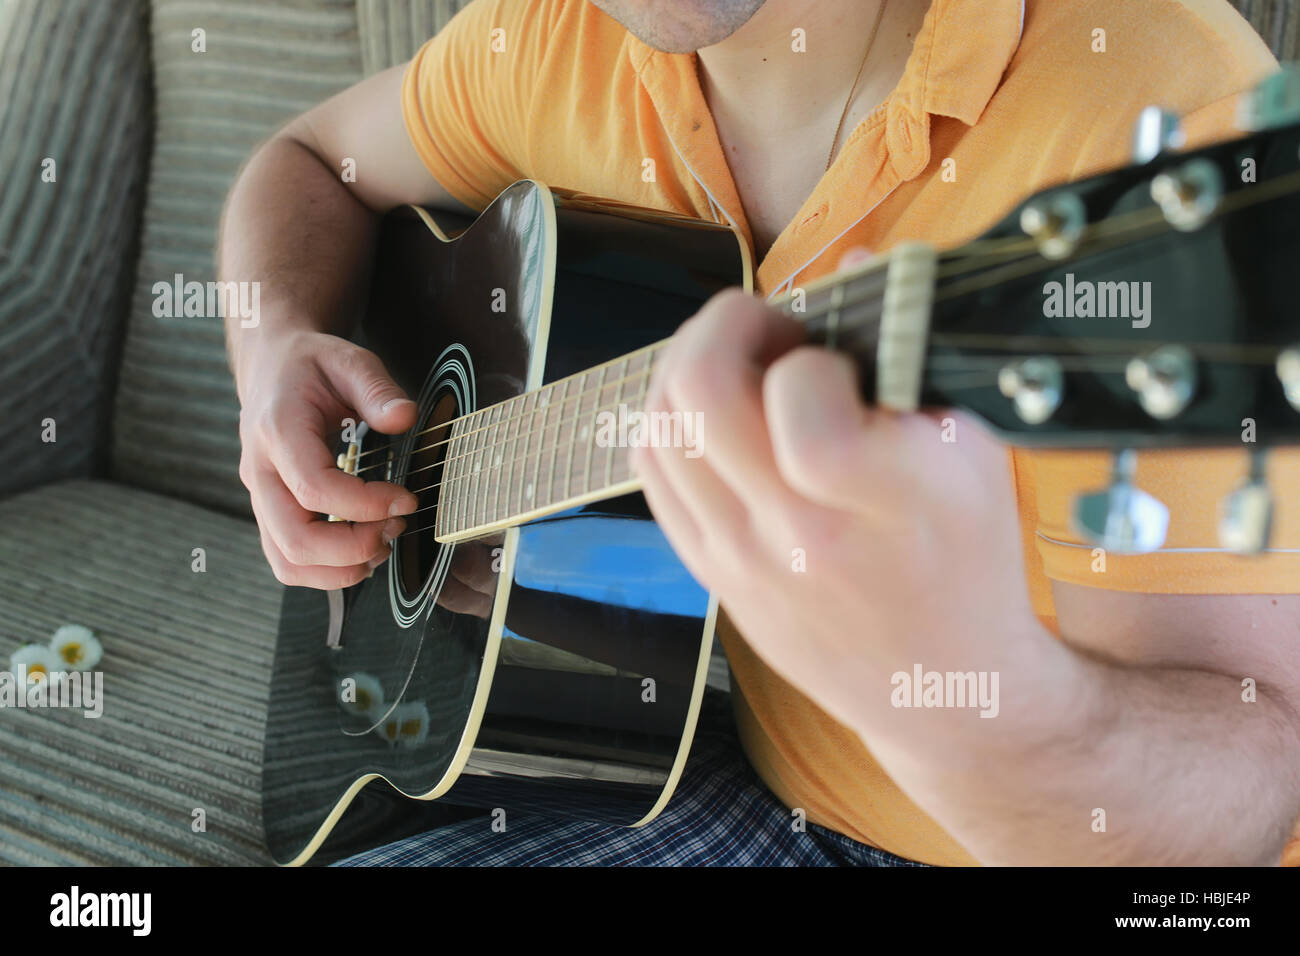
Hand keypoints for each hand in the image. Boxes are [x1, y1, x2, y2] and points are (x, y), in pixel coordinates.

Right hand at [235, 329, 419, 588]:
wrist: (272, 368)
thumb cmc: (311, 366)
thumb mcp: (349, 360)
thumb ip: (377, 389)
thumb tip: (404, 417)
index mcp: (277, 430)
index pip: (314, 489)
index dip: (365, 505)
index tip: (406, 499)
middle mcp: (259, 471)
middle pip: (296, 539)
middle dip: (355, 547)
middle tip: (396, 526)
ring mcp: (259, 497)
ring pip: (288, 562)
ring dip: (342, 568)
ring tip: (382, 542)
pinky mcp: (268, 513)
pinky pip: (287, 562)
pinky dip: (326, 571)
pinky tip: (362, 551)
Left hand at [632, 251, 1046, 741]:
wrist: (938, 684)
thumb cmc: (968, 561)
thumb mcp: (977, 453)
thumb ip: (912, 356)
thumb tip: (856, 268)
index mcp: (885, 502)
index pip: (800, 404)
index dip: (807, 354)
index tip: (832, 356)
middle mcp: (799, 536)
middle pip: (699, 396)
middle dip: (723, 324)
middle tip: (765, 325)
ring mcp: (741, 561)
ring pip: (659, 429)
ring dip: (688, 368)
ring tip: (741, 365)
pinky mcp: (710, 574)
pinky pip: (653, 474)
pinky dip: (671, 421)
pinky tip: (715, 414)